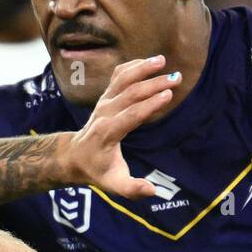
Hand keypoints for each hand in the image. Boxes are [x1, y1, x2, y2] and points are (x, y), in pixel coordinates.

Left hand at [67, 56, 180, 197]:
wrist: (75, 156)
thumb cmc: (97, 170)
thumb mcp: (113, 185)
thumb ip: (132, 189)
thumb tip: (153, 191)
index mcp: (108, 132)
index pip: (130, 115)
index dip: (149, 105)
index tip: (168, 95)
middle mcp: (104, 113)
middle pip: (130, 93)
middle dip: (153, 84)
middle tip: (176, 78)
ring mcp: (104, 101)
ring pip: (122, 79)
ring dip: (142, 68)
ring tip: (162, 60)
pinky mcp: (106, 96)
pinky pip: (119, 76)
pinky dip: (133, 66)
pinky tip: (150, 61)